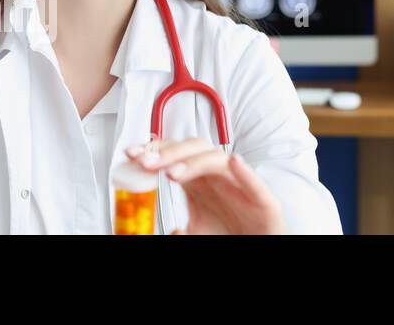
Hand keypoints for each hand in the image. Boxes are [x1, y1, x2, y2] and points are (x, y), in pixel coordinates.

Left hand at [126, 139, 284, 234]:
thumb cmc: (230, 231)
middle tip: (145, 161)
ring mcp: (239, 184)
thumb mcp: (195, 230)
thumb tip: (159, 232)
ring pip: (217, 161)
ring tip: (173, 172)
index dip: (153, 150)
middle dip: (167, 153)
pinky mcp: (263, 201)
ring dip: (194, 163)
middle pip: (191, 151)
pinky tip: (233, 162)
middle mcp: (217, 175)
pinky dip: (244, 172)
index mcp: (198, 178)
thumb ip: (176, 230)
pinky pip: (254, 183)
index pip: (174, 154)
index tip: (130, 153)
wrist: (261, 243)